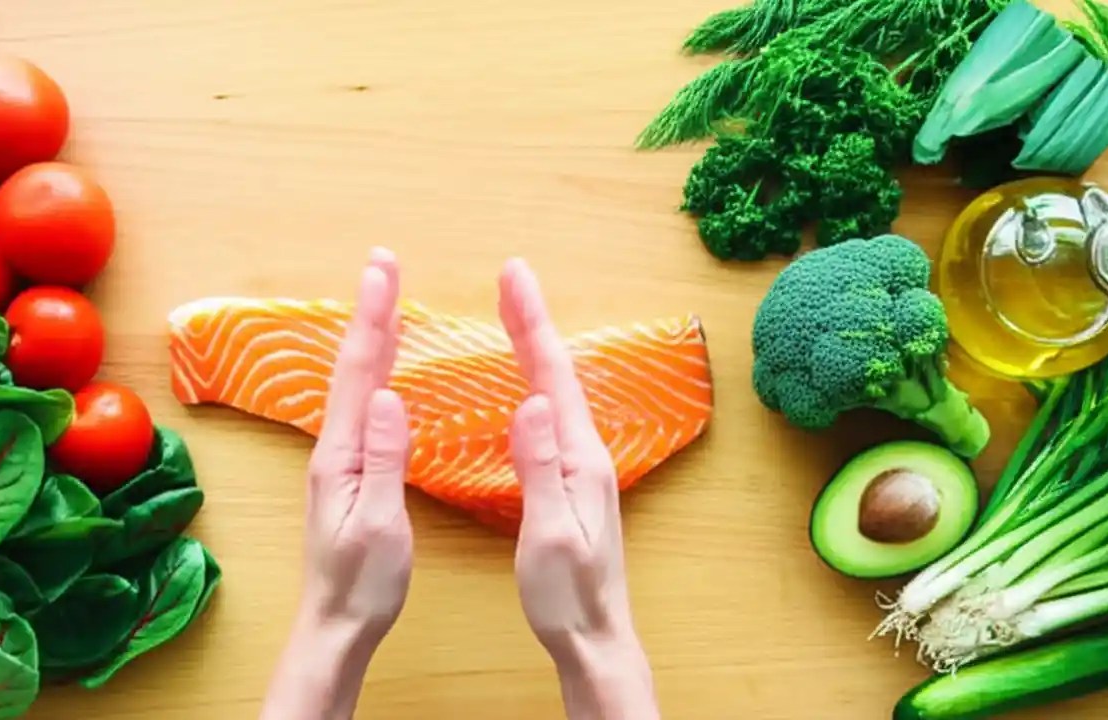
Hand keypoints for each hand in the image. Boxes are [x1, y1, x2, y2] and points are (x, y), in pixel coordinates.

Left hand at [260, 248, 412, 719]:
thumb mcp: (380, 522)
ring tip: (385, 300)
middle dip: (370, 311)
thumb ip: (383, 457)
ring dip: (371, 336)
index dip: (373, 316)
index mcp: (341, 454)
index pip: (359, 371)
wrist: (335, 624)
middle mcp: (333, 448)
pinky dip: (374, 372)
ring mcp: (338, 459)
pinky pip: (361, 406)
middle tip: (382, 263)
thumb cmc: (362, 582)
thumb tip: (387, 395)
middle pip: (353, 366)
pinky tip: (384, 370)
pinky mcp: (348, 472)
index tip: (384, 270)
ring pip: (356, 383)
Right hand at [499, 259, 659, 719]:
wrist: (594, 636)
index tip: (513, 277)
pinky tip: (528, 383)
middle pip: (557, 372)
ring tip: (515, 311)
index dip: (530, 323)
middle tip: (512, 275)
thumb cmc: (568, 594)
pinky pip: (552, 415)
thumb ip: (540, 467)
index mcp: (580, 458)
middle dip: (532, 320)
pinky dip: (535, 381)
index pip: (552, 376)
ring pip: (556, 390)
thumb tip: (533, 402)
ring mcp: (582, 466)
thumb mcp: (548, 532)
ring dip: (534, 346)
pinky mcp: (572, 481)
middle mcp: (587, 453)